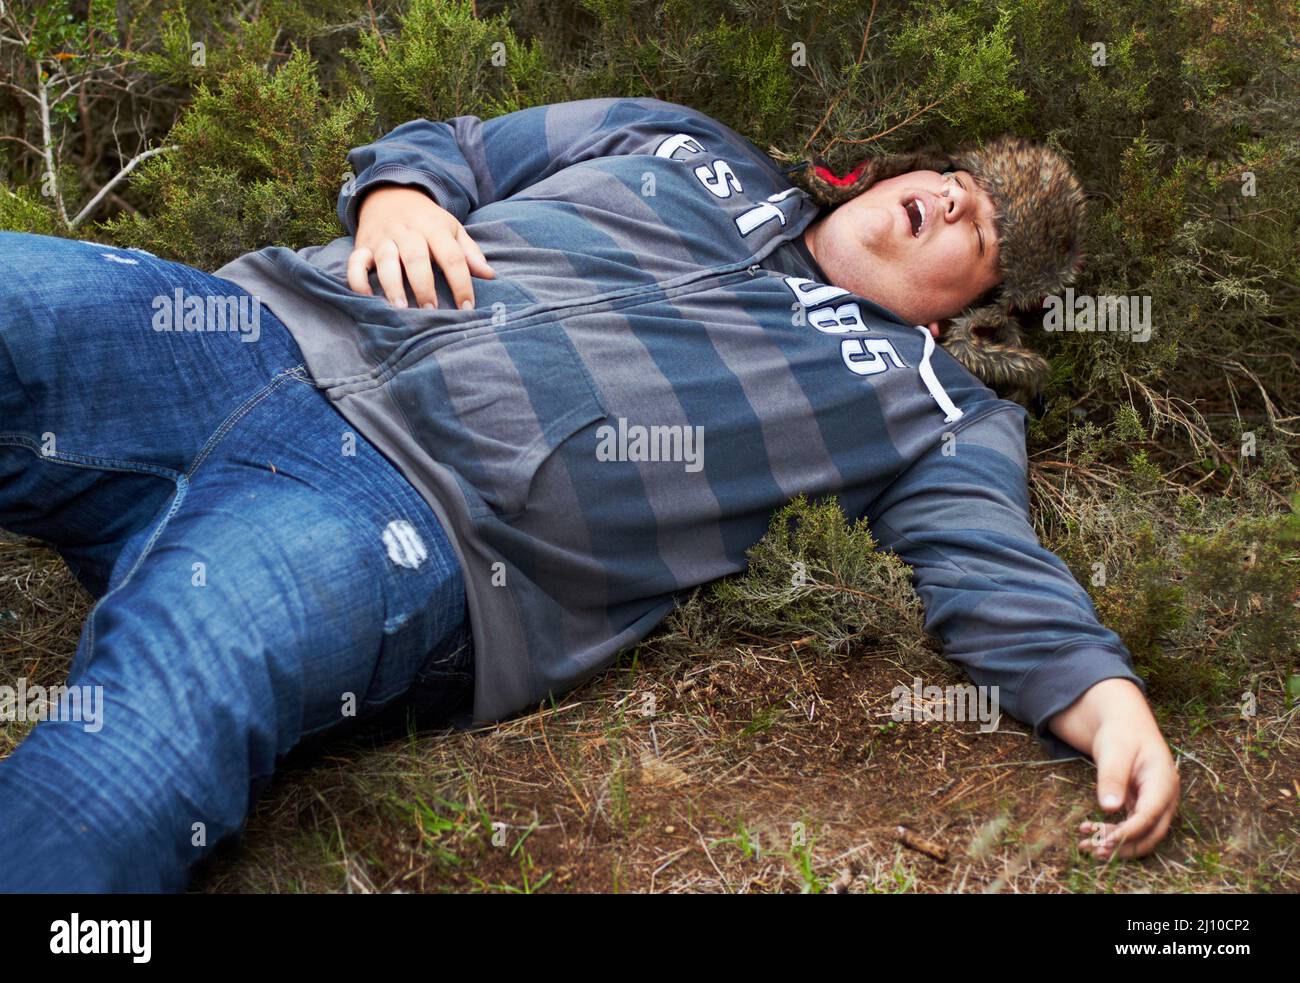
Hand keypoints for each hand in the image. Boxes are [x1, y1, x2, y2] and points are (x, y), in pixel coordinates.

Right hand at [347, 185, 494, 309]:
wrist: (389, 193)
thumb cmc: (427, 220)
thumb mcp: (452, 228)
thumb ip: (469, 253)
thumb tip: (490, 275)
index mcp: (435, 228)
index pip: (452, 257)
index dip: (461, 283)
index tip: (467, 307)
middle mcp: (408, 232)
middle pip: (416, 258)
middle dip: (424, 286)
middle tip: (431, 310)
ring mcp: (383, 238)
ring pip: (386, 260)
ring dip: (392, 285)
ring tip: (400, 308)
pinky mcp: (362, 245)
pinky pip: (356, 262)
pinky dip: (357, 279)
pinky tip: (367, 297)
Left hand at [1048, 678, 1179, 860]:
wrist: (1125, 724)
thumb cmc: (1121, 733)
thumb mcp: (1114, 751)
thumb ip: (1112, 778)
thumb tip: (1108, 808)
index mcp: (1163, 782)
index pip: (1150, 815)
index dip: (1128, 832)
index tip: (1105, 841)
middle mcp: (1164, 798)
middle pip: (1150, 833)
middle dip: (1123, 846)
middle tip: (1093, 850)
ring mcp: (1156, 804)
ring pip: (1141, 835)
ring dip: (1116, 844)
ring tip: (1085, 846)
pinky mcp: (1143, 807)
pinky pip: (1132, 828)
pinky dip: (1113, 834)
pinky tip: (1090, 834)